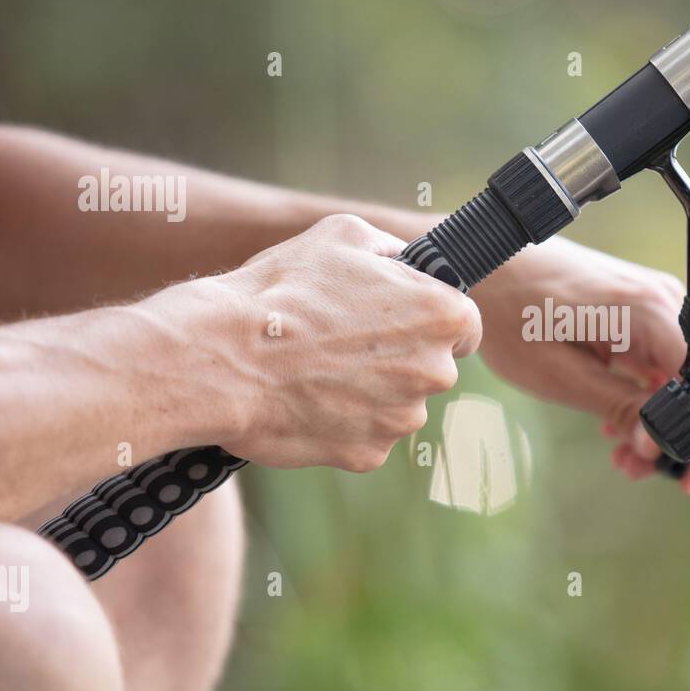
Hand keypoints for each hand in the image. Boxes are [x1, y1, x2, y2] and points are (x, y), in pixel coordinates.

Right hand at [213, 215, 481, 471]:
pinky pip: (366, 436)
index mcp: (443, 316)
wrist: (224, 358)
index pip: (465, 325)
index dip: (432, 319)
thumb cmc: (283, 290)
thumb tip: (405, 263)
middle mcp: (435, 373)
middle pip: (431, 367)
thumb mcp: (344, 235)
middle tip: (344, 340)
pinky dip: (343, 422)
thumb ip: (392, 250)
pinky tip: (307, 399)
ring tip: (317, 368)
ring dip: (371, 391)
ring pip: (398, 404)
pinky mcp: (369, 455)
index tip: (405, 320)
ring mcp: (403, 419)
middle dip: (399, 356)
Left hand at [473, 237, 689, 493]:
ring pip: (676, 375)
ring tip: (623, 455)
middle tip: (636, 467)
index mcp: (651, 313)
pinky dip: (642, 395)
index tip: (673, 469)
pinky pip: (656, 360)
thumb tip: (663, 443)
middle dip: (672, 434)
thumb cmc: (510, 313)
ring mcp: (651, 302)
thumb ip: (622, 408)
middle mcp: (663, 301)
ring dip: (654, 420)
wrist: (479, 268)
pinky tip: (615, 423)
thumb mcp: (564, 376)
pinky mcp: (635, 309)